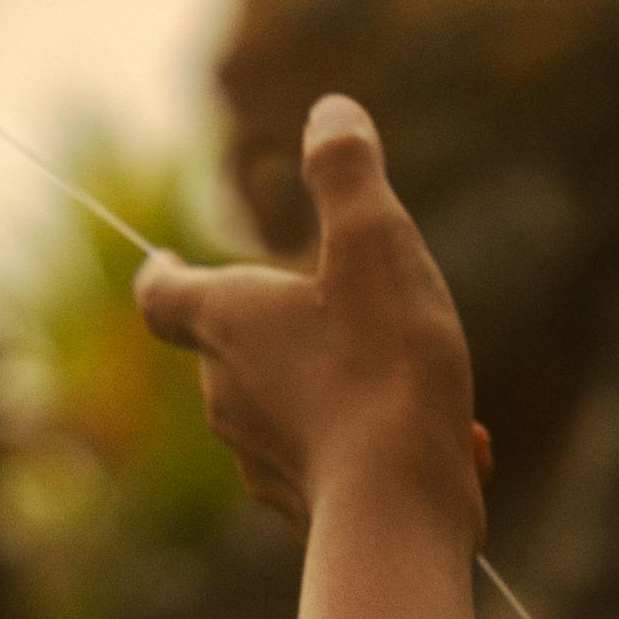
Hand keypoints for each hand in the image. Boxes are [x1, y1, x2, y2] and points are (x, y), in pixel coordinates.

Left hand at [137, 93, 487, 535]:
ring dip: (342, 384)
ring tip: (412, 378)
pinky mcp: (308, 508)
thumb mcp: (374, 243)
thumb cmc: (383, 368)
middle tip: (333, 302)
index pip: (162, 295)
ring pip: (289, 405)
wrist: (400, 508)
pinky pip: (338, 460)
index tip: (164, 261)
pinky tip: (455, 442)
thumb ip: (347, 171)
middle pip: (227, 349)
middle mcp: (227, 397)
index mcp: (227, 324)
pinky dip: (379, 441)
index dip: (163, 272)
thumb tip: (330, 110)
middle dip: (275, 324)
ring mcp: (261, 459)